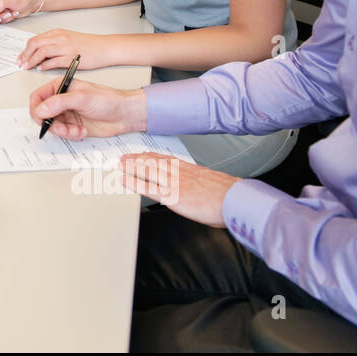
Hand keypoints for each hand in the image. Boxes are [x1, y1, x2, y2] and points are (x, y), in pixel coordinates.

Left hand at [18, 29, 112, 70]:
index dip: (25, 49)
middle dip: (25, 54)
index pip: (35, 39)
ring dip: (32, 60)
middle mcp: (60, 38)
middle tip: (20, 63)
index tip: (21, 57)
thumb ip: (55, 43)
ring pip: (42, 51)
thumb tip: (41, 53)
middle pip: (35, 44)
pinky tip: (41, 69)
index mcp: (58, 33)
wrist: (105, 47)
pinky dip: (45, 65)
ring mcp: (66, 47)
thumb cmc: (89, 45)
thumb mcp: (69, 39)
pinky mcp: (72, 57)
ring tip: (27, 67)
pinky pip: (54, 61)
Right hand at [28, 76, 145, 139]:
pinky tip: (82, 131)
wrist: (125, 115)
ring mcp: (66, 113)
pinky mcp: (72, 125)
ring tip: (75, 130)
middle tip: (61, 128)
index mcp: (61, 86)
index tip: (41, 118)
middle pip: (42, 114)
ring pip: (52, 126)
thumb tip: (40, 110)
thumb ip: (59, 103)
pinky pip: (62, 133)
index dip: (36, 108)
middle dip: (51, 124)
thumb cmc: (109, 100)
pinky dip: (70, 135)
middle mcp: (61, 100)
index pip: (38, 97)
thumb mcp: (82, 98)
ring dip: (63, 131)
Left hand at [116, 153, 238, 227]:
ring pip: (148, 170)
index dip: (151, 157)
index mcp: (191, 170)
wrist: (236, 200)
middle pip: (154, 162)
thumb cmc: (230, 196)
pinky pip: (148, 188)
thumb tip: (197, 190)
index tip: (142, 155)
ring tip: (120, 165)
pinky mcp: (172, 196)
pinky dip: (134, 183)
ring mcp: (175, 183)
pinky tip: (124, 180)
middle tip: (125, 158)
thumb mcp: (213, 184)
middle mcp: (180, 173)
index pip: (166, 160)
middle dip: (137, 159)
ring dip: (131, 167)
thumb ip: (201, 184)